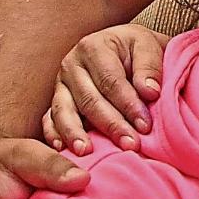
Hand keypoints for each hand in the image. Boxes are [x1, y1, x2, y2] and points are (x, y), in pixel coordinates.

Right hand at [40, 24, 168, 153]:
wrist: (126, 50)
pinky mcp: (56, 101)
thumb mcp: (149, 46)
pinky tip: (61, 149)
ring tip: (87, 151)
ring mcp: (60, 84)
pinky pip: (49, 119)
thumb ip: (149, 67)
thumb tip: (149, 92)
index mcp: (93, 47)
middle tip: (129, 145)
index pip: (111, 81)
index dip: (128, 104)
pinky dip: (53, 134)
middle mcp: (71, 64)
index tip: (145, 126)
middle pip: (89, 99)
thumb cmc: (139, 51)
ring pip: (65, 111)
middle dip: (110, 124)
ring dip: (76, 133)